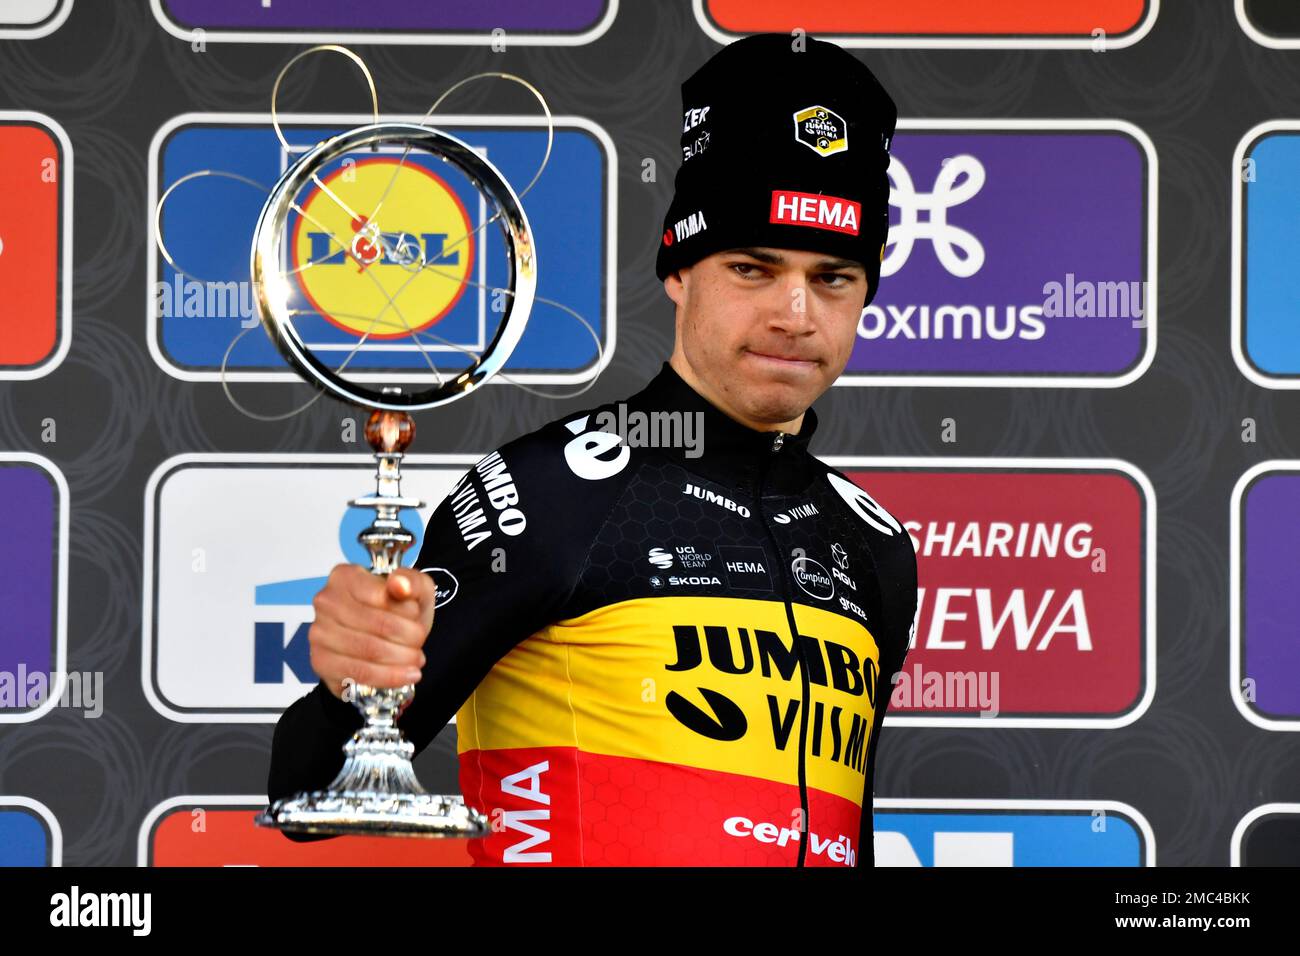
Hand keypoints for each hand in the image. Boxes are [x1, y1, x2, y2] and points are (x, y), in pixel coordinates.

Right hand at [308, 564, 437, 700]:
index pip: (382, 597)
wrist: (383, 638)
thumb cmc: (396, 609)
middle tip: (420, 643)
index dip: (408, 612)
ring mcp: (319, 632)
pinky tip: (404, 675)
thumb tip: (399, 584)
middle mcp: (326, 602)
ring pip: (369, 651)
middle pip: (378, 625)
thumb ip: (411, 582)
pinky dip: (387, 677)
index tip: (418, 618)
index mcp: (345, 576)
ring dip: (401, 659)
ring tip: (415, 660)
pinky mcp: (321, 661)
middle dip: (409, 639)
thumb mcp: (415, 589)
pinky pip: (358, 673)